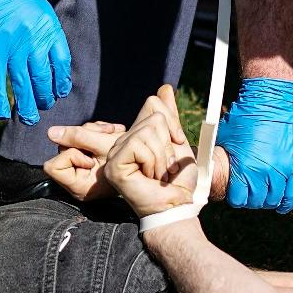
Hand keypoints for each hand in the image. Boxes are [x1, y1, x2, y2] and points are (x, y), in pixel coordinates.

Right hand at [0, 0, 72, 125]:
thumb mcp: (41, 8)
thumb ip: (47, 32)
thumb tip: (52, 58)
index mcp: (49, 28)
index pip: (62, 62)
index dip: (62, 80)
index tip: (61, 91)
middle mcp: (33, 40)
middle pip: (43, 76)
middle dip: (46, 95)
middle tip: (45, 105)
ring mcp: (12, 47)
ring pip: (23, 83)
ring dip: (27, 104)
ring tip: (30, 119)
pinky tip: (2, 114)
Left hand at [41, 120, 126, 201]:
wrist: (146, 162)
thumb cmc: (128, 159)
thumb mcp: (104, 145)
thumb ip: (77, 137)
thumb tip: (50, 132)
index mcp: (78, 186)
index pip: (53, 167)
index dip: (70, 156)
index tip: (91, 159)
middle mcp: (75, 182)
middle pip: (63, 149)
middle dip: (83, 137)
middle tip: (105, 135)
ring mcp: (80, 171)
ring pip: (72, 140)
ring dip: (91, 131)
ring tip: (112, 132)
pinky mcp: (86, 160)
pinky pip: (80, 140)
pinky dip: (94, 132)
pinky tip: (111, 132)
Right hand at [47, 86, 201, 219]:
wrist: (176, 204)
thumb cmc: (177, 181)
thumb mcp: (177, 143)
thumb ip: (169, 117)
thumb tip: (164, 88)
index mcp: (136, 135)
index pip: (153, 104)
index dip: (172, 125)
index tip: (174, 149)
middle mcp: (123, 141)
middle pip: (155, 117)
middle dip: (169, 145)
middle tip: (166, 167)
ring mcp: (116, 152)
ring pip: (149, 130)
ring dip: (162, 157)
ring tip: (159, 174)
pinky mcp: (115, 164)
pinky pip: (140, 144)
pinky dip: (154, 162)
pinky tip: (149, 176)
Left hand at [216, 77, 292, 212]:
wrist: (272, 100)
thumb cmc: (244, 116)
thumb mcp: (225, 137)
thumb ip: (220, 157)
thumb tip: (208, 169)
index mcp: (245, 167)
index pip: (238, 199)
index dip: (235, 197)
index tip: (235, 193)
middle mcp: (265, 172)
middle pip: (257, 201)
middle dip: (251, 199)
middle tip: (249, 193)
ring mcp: (283, 170)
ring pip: (274, 199)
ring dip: (267, 200)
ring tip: (263, 195)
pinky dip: (286, 202)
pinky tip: (280, 204)